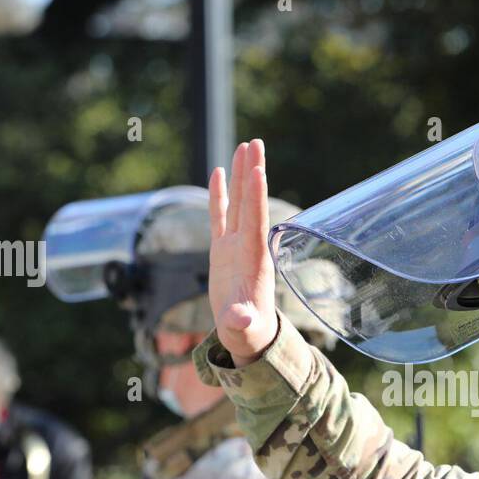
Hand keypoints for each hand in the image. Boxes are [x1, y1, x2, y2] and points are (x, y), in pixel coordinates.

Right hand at [207, 139, 277, 365]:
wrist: (246, 334)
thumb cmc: (247, 332)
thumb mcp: (242, 328)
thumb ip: (241, 322)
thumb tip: (239, 321)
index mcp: (254, 260)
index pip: (256, 221)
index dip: (256, 196)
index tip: (259, 170)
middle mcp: (248, 246)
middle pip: (251, 203)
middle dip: (253, 173)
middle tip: (255, 143)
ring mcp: (235, 246)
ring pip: (238, 203)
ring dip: (241, 176)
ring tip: (244, 147)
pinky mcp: (223, 250)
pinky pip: (220, 216)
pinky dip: (220, 195)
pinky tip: (218, 172)